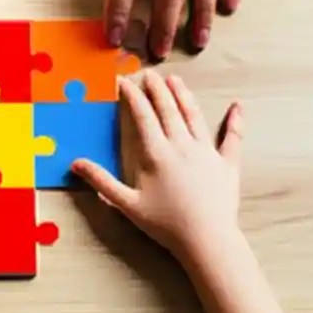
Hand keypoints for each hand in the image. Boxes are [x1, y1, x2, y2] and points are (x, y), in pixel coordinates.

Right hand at [72, 71, 242, 258]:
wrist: (207, 239)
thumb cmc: (166, 224)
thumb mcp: (127, 204)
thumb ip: (102, 182)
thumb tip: (76, 163)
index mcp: (157, 153)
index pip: (143, 116)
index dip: (132, 96)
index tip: (124, 81)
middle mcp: (182, 146)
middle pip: (168, 109)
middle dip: (157, 89)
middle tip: (149, 73)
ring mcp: (207, 152)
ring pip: (194, 116)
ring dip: (184, 96)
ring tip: (176, 80)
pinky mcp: (227, 164)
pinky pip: (233, 138)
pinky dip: (235, 121)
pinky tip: (237, 107)